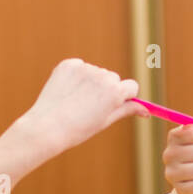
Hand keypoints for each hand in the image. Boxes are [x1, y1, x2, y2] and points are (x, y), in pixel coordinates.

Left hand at [22, 59, 138, 154]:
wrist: (47, 127)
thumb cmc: (78, 129)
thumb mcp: (106, 121)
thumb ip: (127, 110)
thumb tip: (145, 110)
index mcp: (115, 91)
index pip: (132, 87)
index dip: (125, 97)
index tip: (117, 104)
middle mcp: (102, 76)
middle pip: (113, 79)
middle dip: (107, 90)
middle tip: (91, 107)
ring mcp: (84, 68)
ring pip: (96, 73)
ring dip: (91, 83)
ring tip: (76, 101)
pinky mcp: (68, 65)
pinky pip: (79, 68)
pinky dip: (76, 77)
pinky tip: (67, 92)